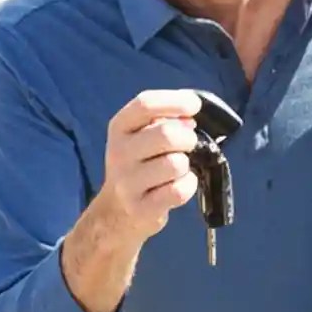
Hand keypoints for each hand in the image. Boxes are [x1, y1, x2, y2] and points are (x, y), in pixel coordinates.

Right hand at [96, 89, 201, 244]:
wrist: (117, 209)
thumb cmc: (139, 163)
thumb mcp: (142, 135)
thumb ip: (166, 120)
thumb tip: (189, 120)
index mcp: (119, 127)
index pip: (146, 104)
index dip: (175, 102)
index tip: (195, 105)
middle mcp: (118, 152)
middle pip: (166, 134)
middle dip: (187, 138)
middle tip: (188, 145)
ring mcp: (127, 182)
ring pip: (176, 164)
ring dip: (186, 165)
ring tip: (177, 169)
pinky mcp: (140, 208)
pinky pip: (179, 191)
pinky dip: (188, 186)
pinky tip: (178, 185)